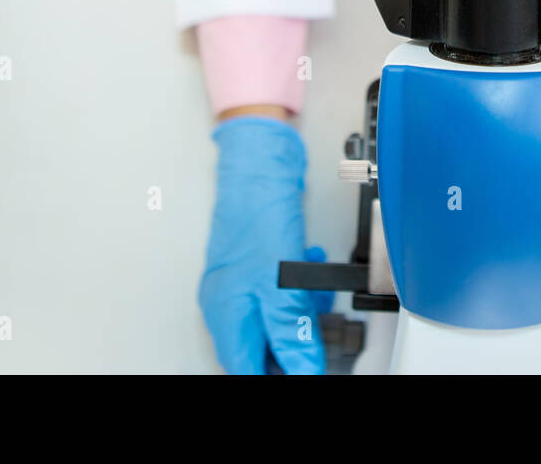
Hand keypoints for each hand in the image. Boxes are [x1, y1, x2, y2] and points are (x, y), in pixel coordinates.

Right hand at [199, 115, 327, 373]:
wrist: (257, 167)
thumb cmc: (259, 214)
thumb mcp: (282, 281)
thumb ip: (292, 329)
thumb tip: (303, 366)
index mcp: (226, 313)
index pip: (246, 367)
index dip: (278, 372)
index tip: (304, 368)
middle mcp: (225, 303)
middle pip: (257, 347)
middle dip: (290, 343)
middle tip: (315, 335)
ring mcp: (235, 285)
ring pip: (268, 320)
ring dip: (296, 315)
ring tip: (315, 300)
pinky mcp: (250, 267)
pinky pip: (272, 294)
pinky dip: (294, 292)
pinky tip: (310, 275)